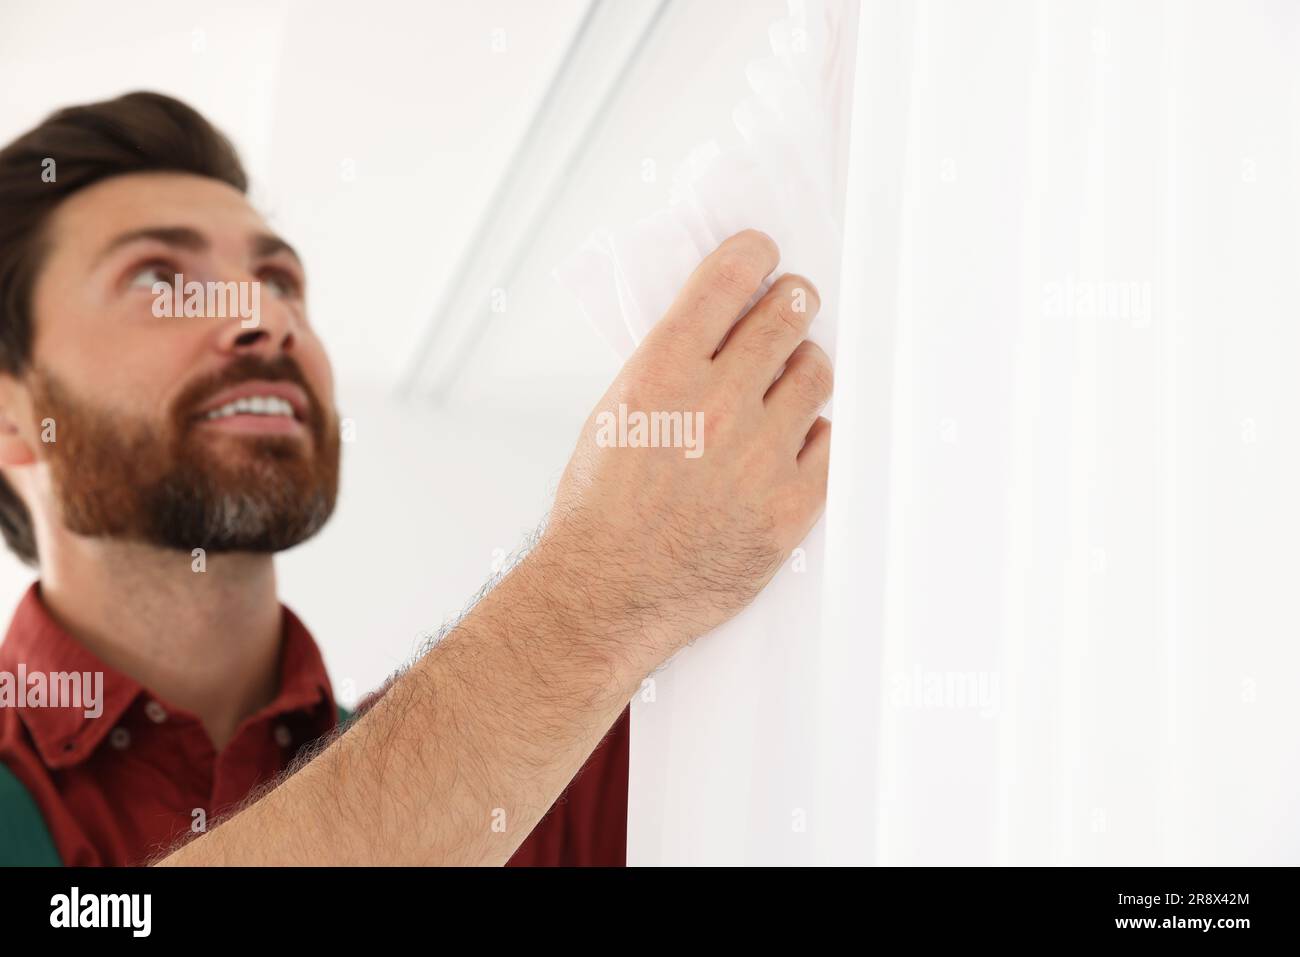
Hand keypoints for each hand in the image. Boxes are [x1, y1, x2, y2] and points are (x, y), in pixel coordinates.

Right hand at [541, 229, 832, 662]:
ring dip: (803, 370)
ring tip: (785, 388)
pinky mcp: (790, 504)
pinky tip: (791, 443)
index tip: (761, 255)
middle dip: (791, 302)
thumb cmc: (602, 510)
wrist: (608, 592)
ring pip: (816, 373)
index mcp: (662, 373)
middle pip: (787, 315)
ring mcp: (759, 456)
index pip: (728, 278)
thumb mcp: (616, 411)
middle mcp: (716, 405)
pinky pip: (831, 440)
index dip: (753, 254)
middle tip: (791, 307)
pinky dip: (814, 435)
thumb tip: (718, 321)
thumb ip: (669, 362)